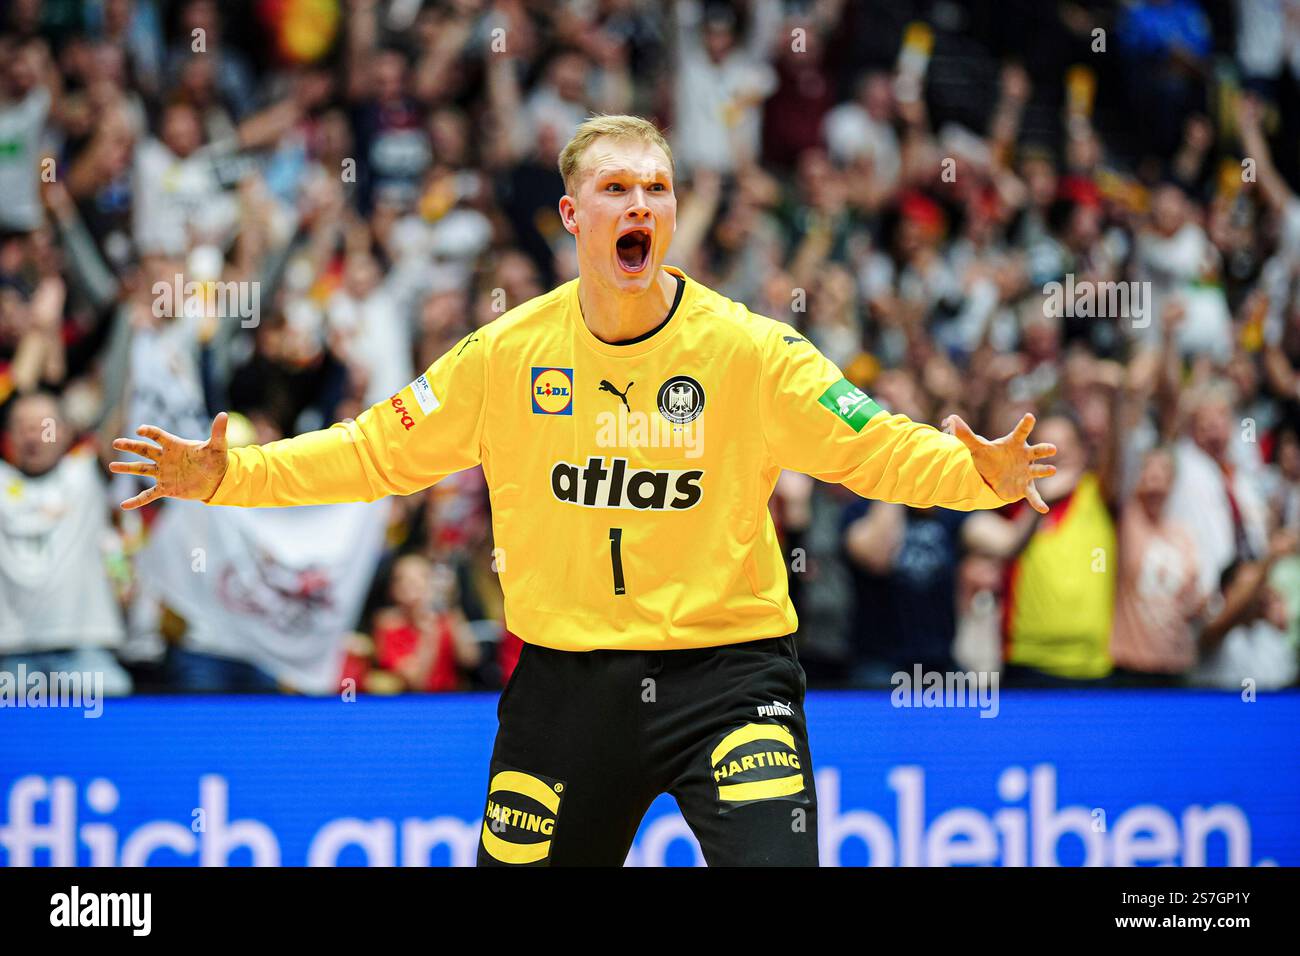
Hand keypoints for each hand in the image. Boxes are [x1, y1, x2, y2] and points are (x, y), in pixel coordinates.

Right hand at [109, 413, 230, 509]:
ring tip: (112, 466)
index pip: (159, 436)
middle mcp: (165, 458)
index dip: (150, 432)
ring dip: (126, 468)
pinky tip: (123, 505)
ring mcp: (164, 473)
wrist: (217, 480)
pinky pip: (148, 495)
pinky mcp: (166, 488)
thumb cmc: (216, 460)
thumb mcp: (217, 446)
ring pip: (141, 469)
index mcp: (175, 446)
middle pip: (144, 450)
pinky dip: (137, 500)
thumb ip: (218, 432)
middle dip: (130, 446)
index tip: (140, 430)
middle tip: (116, 443)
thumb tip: (224, 415)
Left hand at [943, 412, 1057, 513]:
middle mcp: (1025, 457)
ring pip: (1038, 470)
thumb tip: (951, 417)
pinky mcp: (1025, 487)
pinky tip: (1044, 509)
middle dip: (1045, 449)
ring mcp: (1027, 472)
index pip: (1020, 432)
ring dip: (1045, 470)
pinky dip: (1038, 502)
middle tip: (1052, 448)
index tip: (1029, 416)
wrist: (993, 477)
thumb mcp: (976, 447)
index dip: (1025, 424)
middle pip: (1037, 451)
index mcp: (1014, 444)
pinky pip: (1033, 495)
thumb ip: (966, 435)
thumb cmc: (989, 457)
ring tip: (1052, 470)